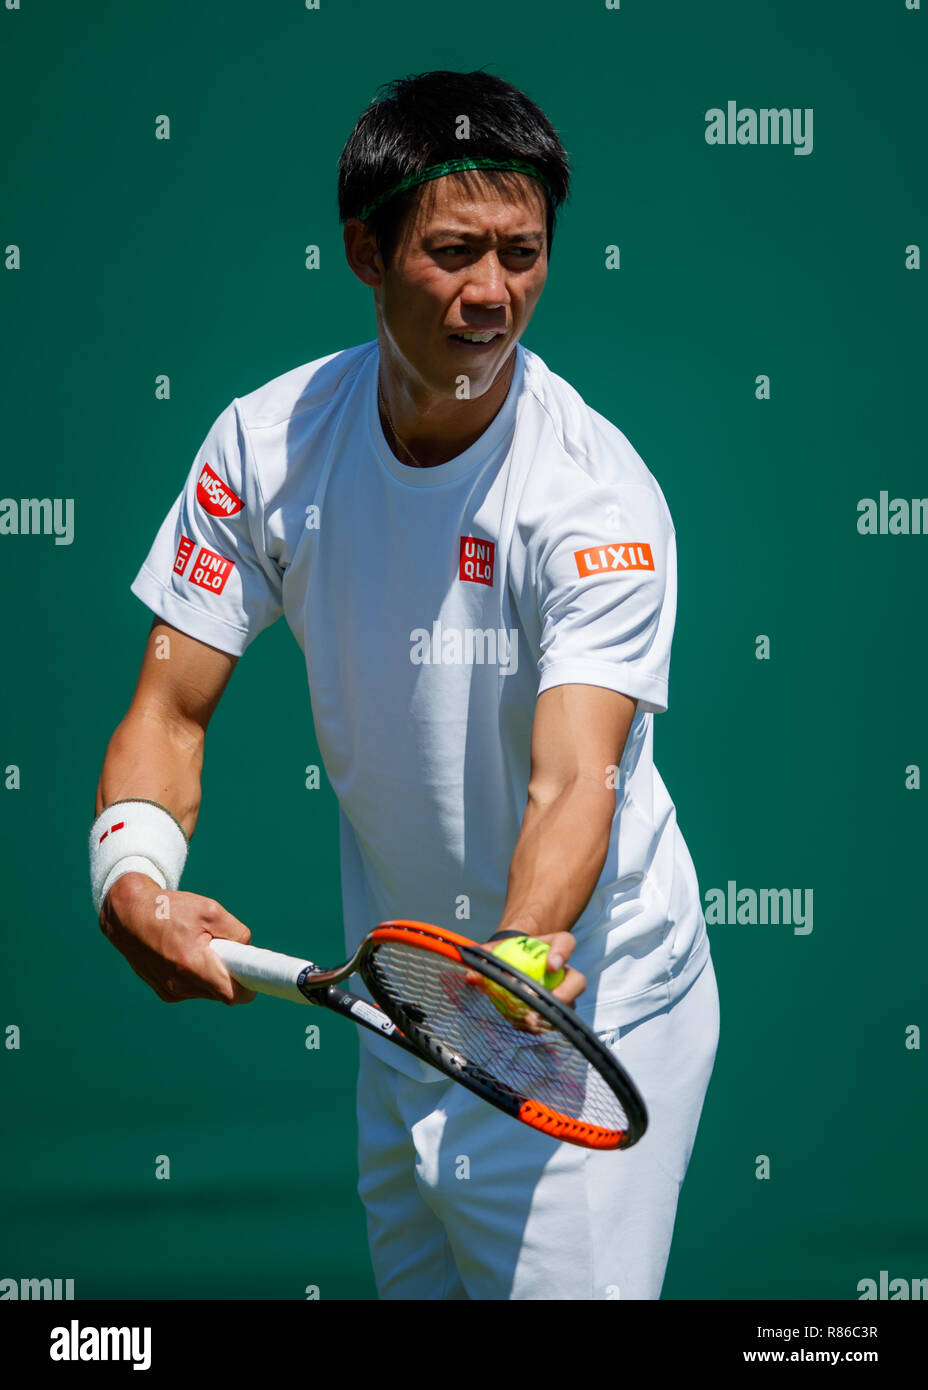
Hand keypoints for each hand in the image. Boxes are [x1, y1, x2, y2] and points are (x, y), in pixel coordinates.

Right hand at [99, 872, 256, 1004]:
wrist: (127, 915)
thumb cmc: (169, 909)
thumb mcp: (210, 910)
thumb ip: (237, 932)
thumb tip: (246, 951)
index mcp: (192, 965)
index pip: (232, 994)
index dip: (248, 986)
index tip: (255, 976)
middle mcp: (179, 985)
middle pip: (222, 992)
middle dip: (230, 974)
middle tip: (226, 949)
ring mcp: (170, 992)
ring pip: (208, 991)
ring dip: (212, 974)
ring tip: (199, 946)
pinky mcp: (164, 992)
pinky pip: (193, 989)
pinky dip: (198, 975)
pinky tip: (186, 954)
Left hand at [471, 929, 586, 1034]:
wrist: (514, 963)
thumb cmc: (510, 952)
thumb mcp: (498, 949)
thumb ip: (485, 957)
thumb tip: (471, 973)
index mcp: (554, 946)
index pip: (566, 943)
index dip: (562, 953)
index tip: (551, 965)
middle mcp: (565, 972)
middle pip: (577, 981)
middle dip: (566, 993)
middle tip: (548, 1000)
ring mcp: (563, 994)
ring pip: (569, 1007)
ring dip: (552, 1015)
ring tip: (531, 1021)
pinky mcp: (555, 1012)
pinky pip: (554, 1021)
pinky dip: (540, 1025)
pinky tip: (523, 1026)